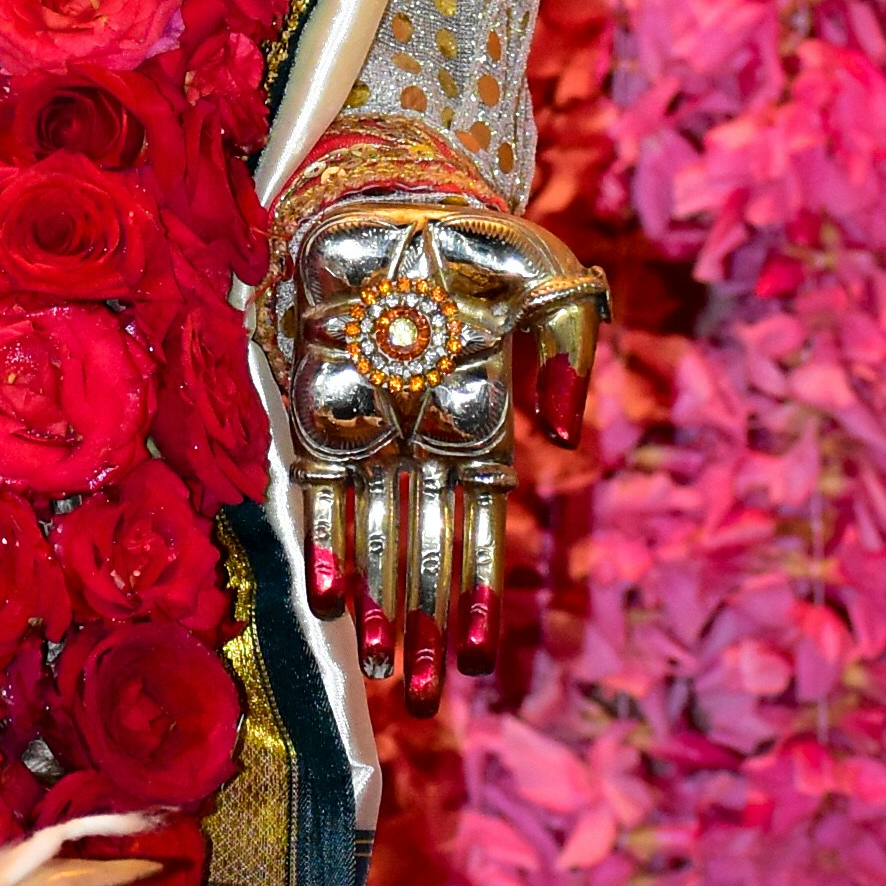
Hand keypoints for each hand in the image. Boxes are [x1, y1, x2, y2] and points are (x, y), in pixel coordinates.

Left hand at [260, 120, 605, 714]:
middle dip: (420, 622)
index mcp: (480, 420)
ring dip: (375, 601)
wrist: (393, 185)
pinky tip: (327, 597)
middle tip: (416, 701)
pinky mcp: (314, 399)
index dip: (476, 592)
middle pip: (422, 547)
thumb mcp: (550, 280)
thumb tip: (569, 436)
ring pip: (372, 531)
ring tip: (377, 673)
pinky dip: (323, 538)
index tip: (478, 662)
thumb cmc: (476, 236)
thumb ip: (571, 350)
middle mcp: (421, 437)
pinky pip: (318, 483)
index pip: (481, 527)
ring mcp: (368, 422)